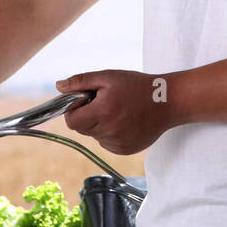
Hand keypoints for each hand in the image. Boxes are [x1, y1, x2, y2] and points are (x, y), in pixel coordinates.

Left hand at [55, 70, 174, 155]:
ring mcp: (117, 143)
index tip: (86, 99)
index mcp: (103, 112)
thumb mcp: (109, 77)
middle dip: (87, 115)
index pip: (71, 121)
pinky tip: (125, 122)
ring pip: (95, 136)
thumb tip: (59, 87)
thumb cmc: (137, 86)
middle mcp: (109, 131)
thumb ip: (81, 81)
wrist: (167, 101)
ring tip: (118, 111)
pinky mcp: (125, 150)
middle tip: (104, 102)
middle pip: (82, 129)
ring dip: (99, 124)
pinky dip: (110, 133)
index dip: (75, 109)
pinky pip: (107, 142)